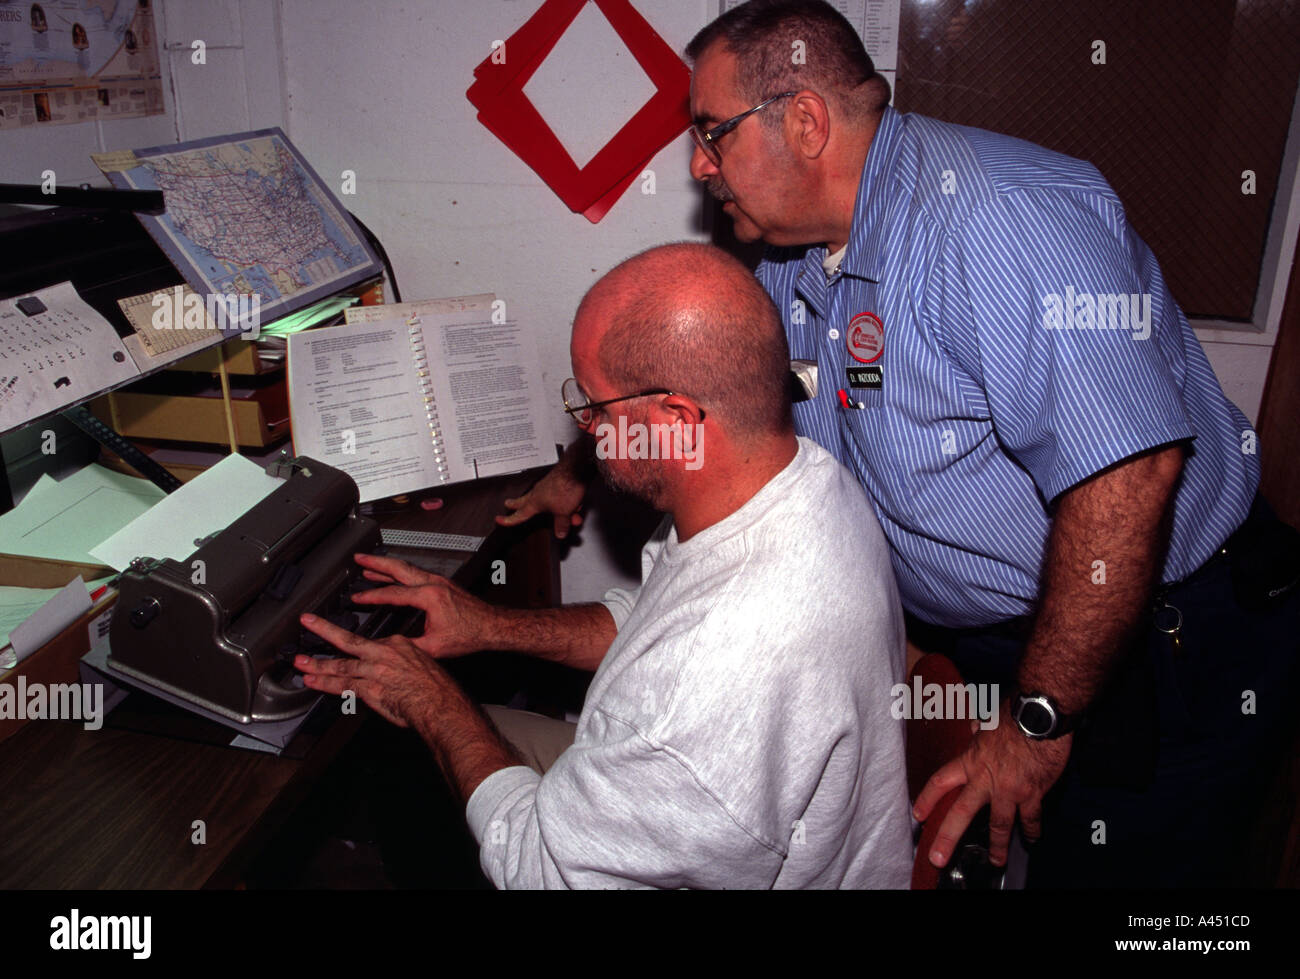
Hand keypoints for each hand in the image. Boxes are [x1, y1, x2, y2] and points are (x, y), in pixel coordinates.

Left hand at [295, 614, 455, 728]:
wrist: (440, 703)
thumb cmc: (437, 688)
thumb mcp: (423, 663)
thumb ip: (402, 663)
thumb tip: (392, 672)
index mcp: (398, 644)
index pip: (369, 642)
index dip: (353, 645)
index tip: (342, 642)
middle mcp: (383, 654)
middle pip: (348, 641)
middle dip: (324, 630)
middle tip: (308, 621)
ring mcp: (375, 671)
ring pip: (341, 665)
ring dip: (317, 664)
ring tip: (301, 662)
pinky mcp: (370, 688)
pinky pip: (342, 686)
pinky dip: (325, 684)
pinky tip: (312, 682)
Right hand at [346, 552, 494, 657]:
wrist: (493, 627)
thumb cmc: (471, 635)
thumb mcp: (434, 646)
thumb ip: (408, 646)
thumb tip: (388, 647)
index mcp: (429, 596)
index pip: (392, 594)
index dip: (371, 596)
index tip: (356, 597)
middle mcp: (433, 583)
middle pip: (398, 568)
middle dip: (375, 562)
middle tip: (358, 557)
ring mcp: (439, 581)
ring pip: (407, 568)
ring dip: (387, 566)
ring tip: (369, 565)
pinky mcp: (443, 584)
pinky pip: (416, 573)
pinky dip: (400, 572)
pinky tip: (394, 576)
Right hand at [496, 463, 585, 537]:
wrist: (575, 469)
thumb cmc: (564, 487)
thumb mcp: (563, 512)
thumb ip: (561, 524)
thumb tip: (560, 533)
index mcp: (534, 502)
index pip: (519, 515)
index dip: (509, 520)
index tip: (499, 519)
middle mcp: (538, 492)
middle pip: (523, 500)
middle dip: (515, 503)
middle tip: (508, 504)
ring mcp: (547, 485)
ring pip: (543, 498)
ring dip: (552, 507)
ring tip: (566, 513)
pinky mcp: (557, 481)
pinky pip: (558, 494)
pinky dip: (566, 501)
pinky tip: (576, 503)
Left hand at [912, 708, 1070, 867]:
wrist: (1041, 715)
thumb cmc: (1014, 713)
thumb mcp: (988, 722)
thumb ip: (979, 732)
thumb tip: (975, 728)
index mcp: (971, 760)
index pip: (940, 782)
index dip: (927, 799)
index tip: (918, 814)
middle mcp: (986, 779)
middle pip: (961, 813)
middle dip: (947, 838)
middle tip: (938, 858)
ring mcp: (1009, 789)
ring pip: (999, 825)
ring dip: (998, 846)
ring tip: (996, 860)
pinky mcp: (1033, 793)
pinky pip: (1030, 818)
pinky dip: (1032, 830)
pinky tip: (1031, 838)